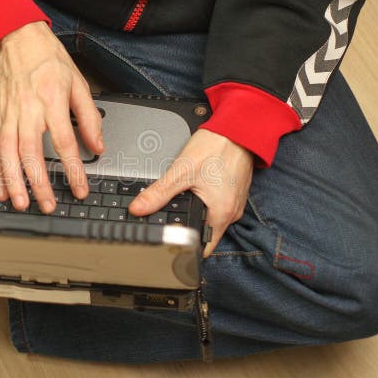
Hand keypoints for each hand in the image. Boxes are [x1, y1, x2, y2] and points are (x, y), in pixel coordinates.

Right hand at [0, 21, 103, 211]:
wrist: (18, 40)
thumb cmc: (48, 60)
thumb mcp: (79, 84)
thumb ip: (89, 117)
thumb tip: (98, 145)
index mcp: (52, 100)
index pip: (64, 142)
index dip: (73, 169)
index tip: (80, 189)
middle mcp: (28, 109)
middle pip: (31, 153)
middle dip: (39, 183)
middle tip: (47, 205)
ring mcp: (9, 114)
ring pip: (8, 154)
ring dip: (14, 182)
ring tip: (21, 203)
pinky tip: (1, 188)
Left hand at [128, 129, 253, 256]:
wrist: (238, 128)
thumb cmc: (218, 146)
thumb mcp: (182, 171)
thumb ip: (159, 193)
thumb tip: (139, 209)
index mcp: (221, 214)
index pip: (202, 247)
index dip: (185, 250)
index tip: (169, 248)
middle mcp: (232, 213)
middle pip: (204, 233)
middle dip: (186, 230)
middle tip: (167, 224)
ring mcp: (234, 202)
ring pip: (210, 219)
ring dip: (195, 215)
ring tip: (180, 205)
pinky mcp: (233, 192)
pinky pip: (217, 205)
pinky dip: (204, 203)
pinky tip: (194, 192)